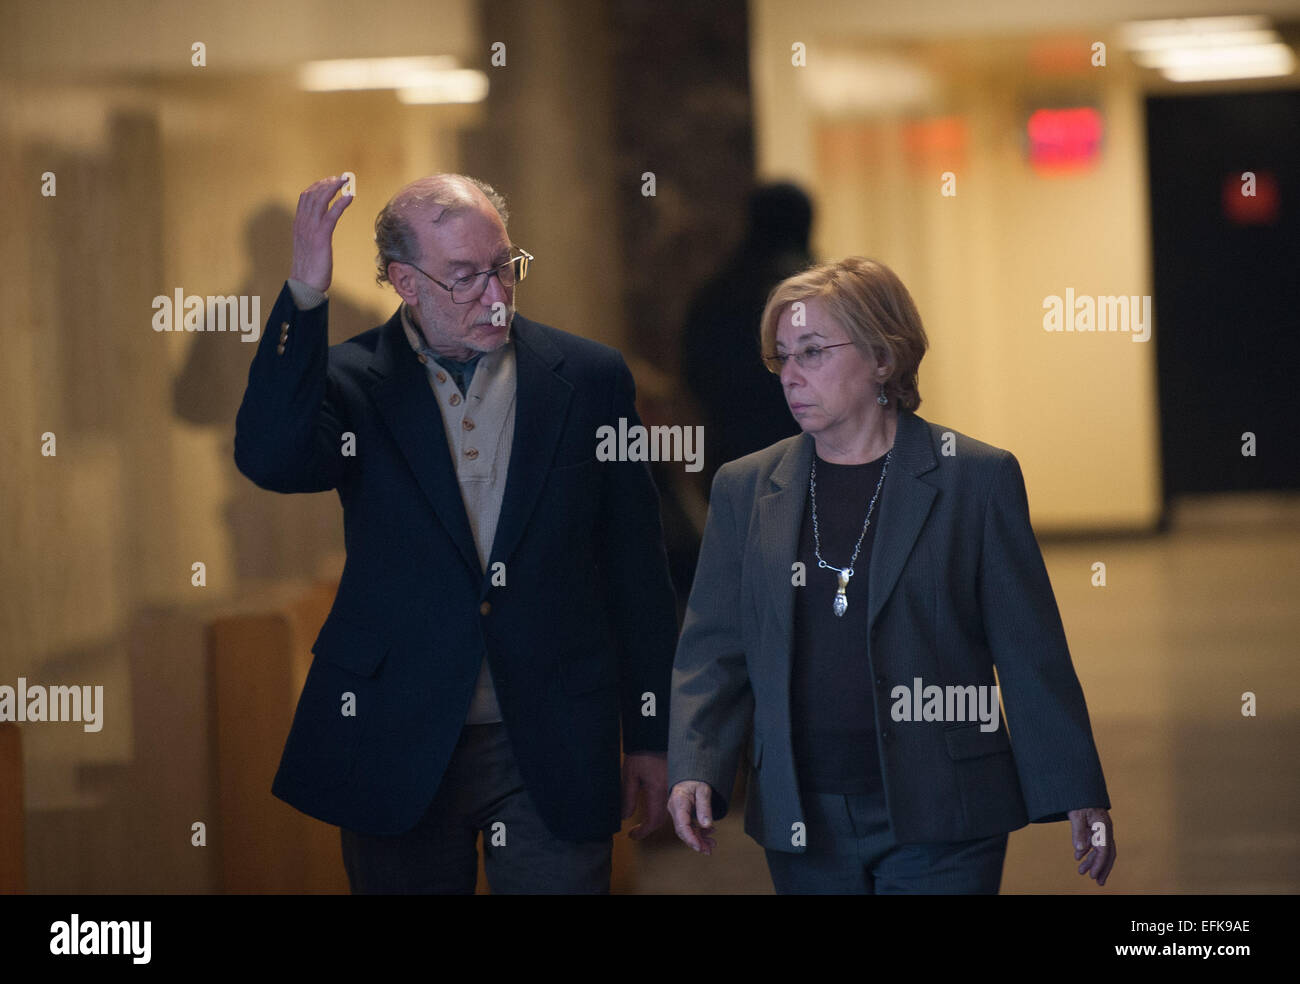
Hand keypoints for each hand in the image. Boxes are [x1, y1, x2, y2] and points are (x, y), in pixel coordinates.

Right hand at [290, 175, 353, 292]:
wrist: (305, 284)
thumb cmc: (309, 268)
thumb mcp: (309, 246)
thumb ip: (313, 233)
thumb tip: (323, 227)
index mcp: (298, 224)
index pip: (306, 197)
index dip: (318, 186)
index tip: (330, 180)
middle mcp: (302, 223)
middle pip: (313, 194)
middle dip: (328, 183)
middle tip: (342, 178)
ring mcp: (310, 229)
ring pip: (321, 201)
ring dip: (334, 188)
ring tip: (346, 181)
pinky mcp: (321, 238)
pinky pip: (331, 215)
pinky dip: (340, 203)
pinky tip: (350, 197)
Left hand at [621, 752, 668, 839]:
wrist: (656, 737)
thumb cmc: (641, 754)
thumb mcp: (630, 776)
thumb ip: (627, 798)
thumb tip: (625, 817)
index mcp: (657, 792)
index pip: (652, 821)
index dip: (642, 832)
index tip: (632, 835)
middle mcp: (668, 793)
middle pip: (662, 819)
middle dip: (648, 829)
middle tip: (636, 831)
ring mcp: (673, 788)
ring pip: (667, 812)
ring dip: (655, 821)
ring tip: (643, 823)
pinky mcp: (674, 783)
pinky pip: (670, 802)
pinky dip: (661, 810)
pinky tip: (652, 808)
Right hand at [668, 780, 717, 854]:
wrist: (690, 774)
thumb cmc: (696, 779)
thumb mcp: (703, 790)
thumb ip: (704, 807)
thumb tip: (707, 825)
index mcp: (678, 802)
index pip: (682, 825)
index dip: (690, 838)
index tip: (699, 847)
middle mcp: (675, 809)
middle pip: (683, 831)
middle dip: (696, 842)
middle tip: (708, 850)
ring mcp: (677, 812)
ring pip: (686, 831)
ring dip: (699, 839)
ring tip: (712, 845)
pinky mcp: (682, 814)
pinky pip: (689, 827)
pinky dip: (699, 832)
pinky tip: (710, 833)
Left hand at [1068, 807, 1115, 886]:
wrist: (1079, 785)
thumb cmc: (1079, 799)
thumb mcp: (1075, 815)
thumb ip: (1078, 832)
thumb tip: (1080, 850)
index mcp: (1103, 826)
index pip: (1104, 850)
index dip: (1099, 864)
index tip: (1093, 876)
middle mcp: (1105, 828)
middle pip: (1108, 853)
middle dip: (1102, 868)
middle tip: (1097, 882)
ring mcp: (1101, 828)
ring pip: (1101, 849)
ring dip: (1093, 861)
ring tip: (1082, 872)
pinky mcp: (1095, 827)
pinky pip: (1095, 843)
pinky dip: (1088, 851)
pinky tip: (1079, 858)